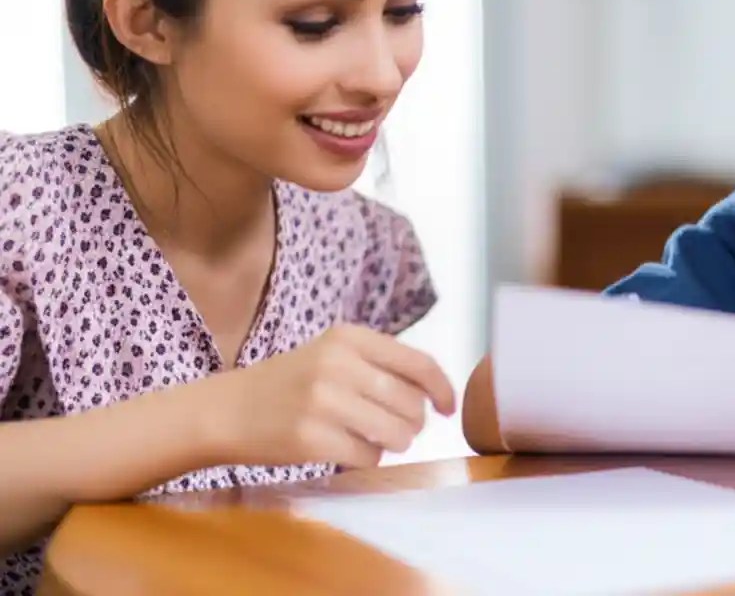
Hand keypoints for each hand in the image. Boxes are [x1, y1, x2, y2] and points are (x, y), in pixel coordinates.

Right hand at [210, 324, 456, 468]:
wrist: (223, 410)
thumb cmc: (287, 384)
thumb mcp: (330, 354)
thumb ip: (378, 365)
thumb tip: (433, 394)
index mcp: (347, 337)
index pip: (418, 364)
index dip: (442, 389)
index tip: (448, 408)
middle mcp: (337, 364)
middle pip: (411, 405)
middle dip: (412, 424)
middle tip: (395, 429)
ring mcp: (322, 401)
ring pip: (397, 434)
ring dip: (393, 444)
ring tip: (371, 438)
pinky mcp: (311, 439)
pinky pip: (369, 457)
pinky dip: (366, 460)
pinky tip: (345, 450)